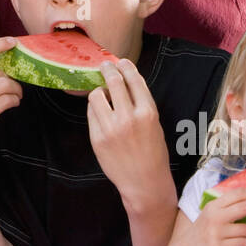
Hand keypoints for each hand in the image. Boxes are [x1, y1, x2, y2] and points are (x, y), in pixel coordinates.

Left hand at [86, 60, 170, 210]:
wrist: (144, 183)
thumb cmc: (152, 153)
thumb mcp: (154, 125)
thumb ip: (141, 104)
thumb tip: (126, 81)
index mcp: (148, 113)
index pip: (134, 80)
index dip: (126, 67)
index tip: (121, 62)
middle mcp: (129, 118)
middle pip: (114, 82)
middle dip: (108, 69)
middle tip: (104, 65)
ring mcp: (111, 128)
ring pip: (97, 96)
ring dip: (99, 91)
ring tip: (103, 95)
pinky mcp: (98, 138)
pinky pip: (91, 113)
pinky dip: (95, 109)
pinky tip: (100, 111)